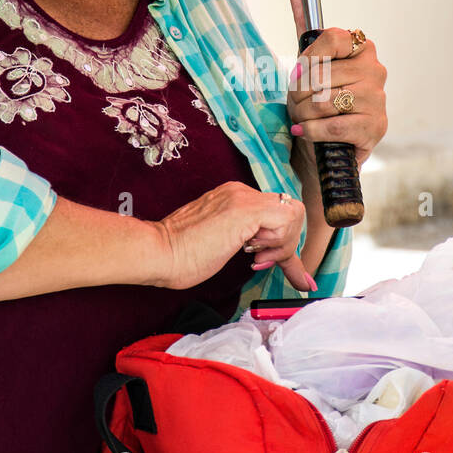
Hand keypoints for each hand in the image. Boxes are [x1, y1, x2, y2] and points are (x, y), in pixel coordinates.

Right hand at [152, 180, 312, 292]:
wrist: (159, 252)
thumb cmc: (181, 254)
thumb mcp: (224, 243)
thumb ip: (246, 240)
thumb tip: (268, 256)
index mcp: (234, 196)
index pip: (277, 211)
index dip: (282, 239)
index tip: (269, 261)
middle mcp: (241, 191)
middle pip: (291, 210)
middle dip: (286, 242)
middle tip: (259, 259)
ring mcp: (243, 198)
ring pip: (293, 213)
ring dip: (282, 243)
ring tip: (254, 256)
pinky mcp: (245, 210)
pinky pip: (286, 219)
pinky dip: (279, 242)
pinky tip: (254, 252)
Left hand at [286, 0, 387, 167]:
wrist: (322, 144)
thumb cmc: (314, 101)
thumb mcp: (307, 59)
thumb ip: (303, 20)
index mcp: (362, 47)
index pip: (331, 38)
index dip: (307, 60)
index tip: (300, 74)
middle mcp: (376, 69)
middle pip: (322, 74)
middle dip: (299, 94)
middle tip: (299, 104)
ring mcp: (379, 99)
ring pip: (325, 101)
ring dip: (304, 114)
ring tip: (305, 119)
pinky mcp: (376, 127)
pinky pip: (334, 126)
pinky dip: (313, 132)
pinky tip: (308, 133)